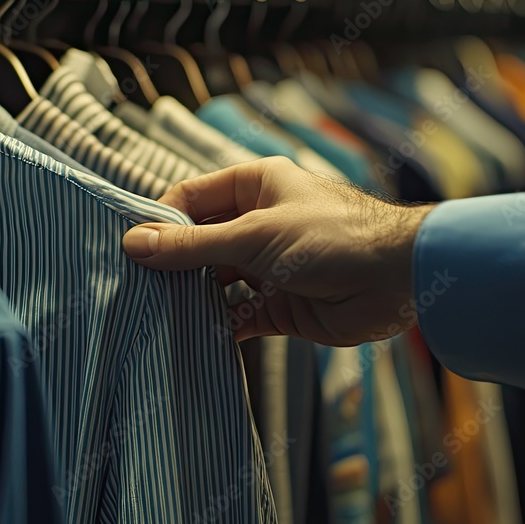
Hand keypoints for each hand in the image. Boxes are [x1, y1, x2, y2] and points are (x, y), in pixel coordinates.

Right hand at [121, 157, 434, 345]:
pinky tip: (192, 337)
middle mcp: (258, 223)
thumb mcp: (254, 236)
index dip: (158, 220)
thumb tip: (134, 244)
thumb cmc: (331, 236)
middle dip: (171, 264)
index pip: (190, 198)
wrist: (398, 280)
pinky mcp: (280, 305)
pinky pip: (237, 315)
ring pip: (215, 281)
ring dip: (191, 297)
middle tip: (133, 287)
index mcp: (254, 186)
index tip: (126, 248)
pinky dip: (217, 326)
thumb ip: (193, 245)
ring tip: (154, 314)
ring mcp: (268, 266)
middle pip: (199, 243)